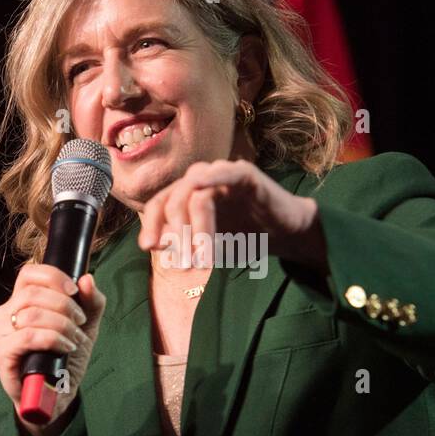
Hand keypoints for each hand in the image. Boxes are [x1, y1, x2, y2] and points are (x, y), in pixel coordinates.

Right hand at [0, 265, 107, 435]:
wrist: (56, 395)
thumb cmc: (65, 357)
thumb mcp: (85, 326)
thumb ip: (91, 302)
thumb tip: (88, 279)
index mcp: (19, 302)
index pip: (28, 274)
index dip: (53, 277)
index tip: (74, 291)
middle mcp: (4, 315)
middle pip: (32, 294)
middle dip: (64, 306)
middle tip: (80, 322)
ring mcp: (0, 335)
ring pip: (32, 315)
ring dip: (62, 325)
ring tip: (75, 338)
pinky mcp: (2, 354)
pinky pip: (28, 336)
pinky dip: (53, 339)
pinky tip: (66, 347)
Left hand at [136, 159, 324, 268]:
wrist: (286, 234)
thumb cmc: (245, 236)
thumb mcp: (207, 244)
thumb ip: (181, 240)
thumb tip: (152, 243)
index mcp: (188, 195)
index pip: (160, 203)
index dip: (152, 223)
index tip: (148, 247)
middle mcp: (202, 180)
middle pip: (175, 199)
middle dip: (177, 234)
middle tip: (185, 263)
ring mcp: (223, 174)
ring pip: (196, 193)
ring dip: (196, 227)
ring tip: (204, 257)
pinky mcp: (246, 174)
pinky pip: (226, 171)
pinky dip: (213, 176)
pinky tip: (201, 185)